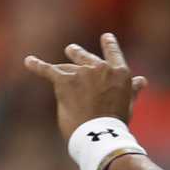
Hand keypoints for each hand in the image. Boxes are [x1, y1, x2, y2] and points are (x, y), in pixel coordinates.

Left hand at [23, 32, 148, 139]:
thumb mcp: (127, 103)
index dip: (109, 45)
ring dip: (63, 64)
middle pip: (86, 58)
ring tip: (59, 62)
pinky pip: (47, 70)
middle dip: (77, 53)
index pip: (114, 54)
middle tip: (71, 49)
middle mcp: (101, 67)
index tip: (106, 37)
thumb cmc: (116, 120)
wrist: (99, 132)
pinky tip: (29, 61)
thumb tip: (141, 80)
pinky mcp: (64, 80)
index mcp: (120, 73)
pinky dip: (37, 65)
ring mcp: (82, 72)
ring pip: (68, 67)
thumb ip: (132, 89)